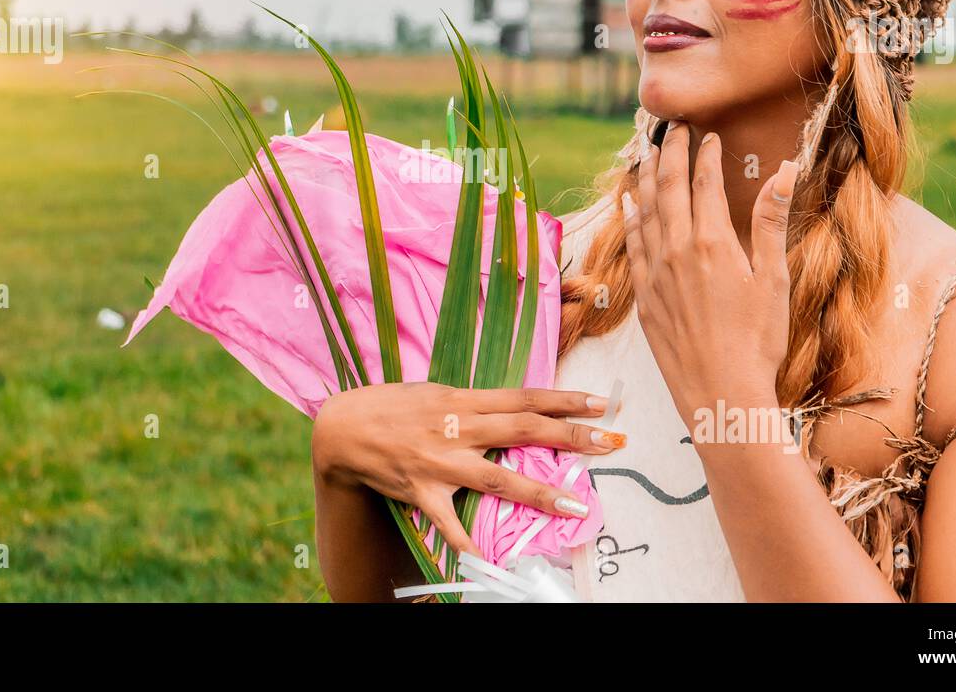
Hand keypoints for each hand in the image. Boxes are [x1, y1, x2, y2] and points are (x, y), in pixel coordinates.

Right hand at [311, 382, 621, 556]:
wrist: (343, 427)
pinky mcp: (421, 491)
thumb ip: (475, 402)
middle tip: (612, 442)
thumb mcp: (438, 392)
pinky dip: (466, 544)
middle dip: (571, 437)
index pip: (524, 397)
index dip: (565, 399)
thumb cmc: (393, 405)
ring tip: (574, 504)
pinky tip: (487, 563)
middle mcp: (458, 427)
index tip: (600, 403)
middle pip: (523, 430)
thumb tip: (512, 407)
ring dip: (538, 492)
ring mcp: (440, 462)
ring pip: (497, 478)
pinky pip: (448, 523)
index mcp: (464, 399)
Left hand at [621, 122, 797, 424]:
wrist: (720, 393)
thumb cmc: (757, 341)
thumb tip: (786, 169)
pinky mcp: (644, 297)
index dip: (705, 154)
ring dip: (645, 178)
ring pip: (644, 212)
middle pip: (667, 187)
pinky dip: (631, 219)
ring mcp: (655, 274)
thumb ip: (773, 220)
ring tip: (646, 152)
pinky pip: (633, 246)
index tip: (708, 134)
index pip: (704, 183)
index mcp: (712, 243)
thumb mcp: (774, 278)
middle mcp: (677, 251)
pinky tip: (630, 205)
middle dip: (669, 152)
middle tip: (671, 127)